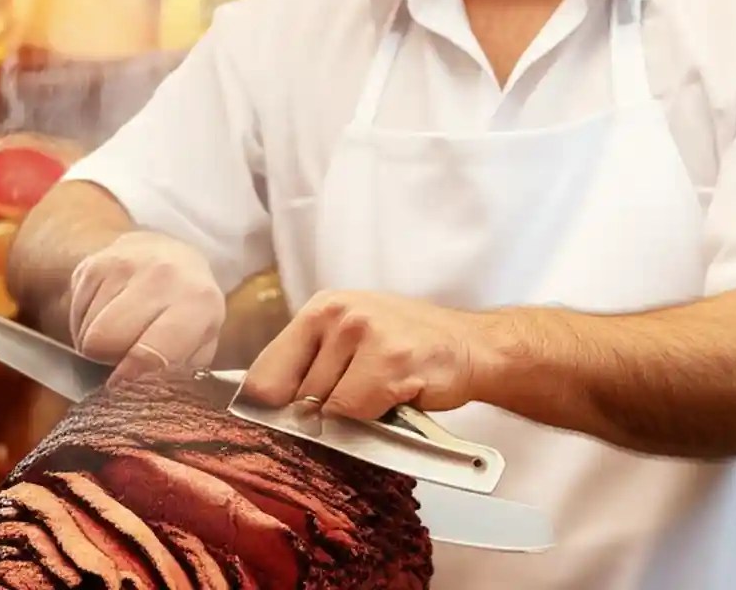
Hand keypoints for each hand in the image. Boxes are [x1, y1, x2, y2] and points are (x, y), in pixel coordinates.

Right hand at [69, 231, 226, 381]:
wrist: (172, 256)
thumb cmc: (188, 312)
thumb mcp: (201, 343)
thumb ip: (179, 374)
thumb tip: (145, 401)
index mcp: (198, 303)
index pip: (151, 353)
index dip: (129, 380)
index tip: (120, 388)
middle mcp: (163, 277)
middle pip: (105, 341)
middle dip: (107, 359)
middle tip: (122, 357)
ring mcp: (125, 264)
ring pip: (87, 331)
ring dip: (96, 343)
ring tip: (119, 333)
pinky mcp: (94, 262)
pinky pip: (74, 312)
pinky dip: (85, 324)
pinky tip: (107, 315)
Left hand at [241, 290, 504, 419]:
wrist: (472, 346)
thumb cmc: (407, 350)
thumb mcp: (350, 342)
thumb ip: (309, 367)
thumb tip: (264, 409)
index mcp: (319, 309)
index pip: (263, 374)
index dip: (269, 409)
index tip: (281, 425)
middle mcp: (336, 314)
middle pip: (294, 397)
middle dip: (319, 416)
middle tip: (355, 404)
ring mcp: (363, 332)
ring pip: (324, 407)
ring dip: (350, 419)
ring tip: (378, 397)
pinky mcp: (389, 358)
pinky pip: (356, 411)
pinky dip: (373, 420)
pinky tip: (396, 399)